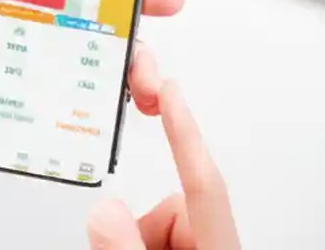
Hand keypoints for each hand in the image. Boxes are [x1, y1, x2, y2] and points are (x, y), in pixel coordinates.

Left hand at [0, 0, 184, 195]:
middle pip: (84, 12)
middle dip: (130, 12)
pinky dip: (99, 105)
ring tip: (143, 81)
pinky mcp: (21, 110)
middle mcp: (10, 29)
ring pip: (87, 59)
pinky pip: (70, 102)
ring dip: (124, 65)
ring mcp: (19, 71)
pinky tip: (118, 111)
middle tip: (162, 12)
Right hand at [86, 81, 239, 249]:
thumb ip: (126, 247)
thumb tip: (105, 208)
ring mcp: (206, 245)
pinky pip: (159, 236)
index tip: (169, 90)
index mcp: (219, 245)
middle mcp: (216, 241)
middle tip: (123, 238)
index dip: (183, 131)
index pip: (201, 180)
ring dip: (139, 237)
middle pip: (174, 202)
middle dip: (146, 220)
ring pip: (162, 222)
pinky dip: (140, 243)